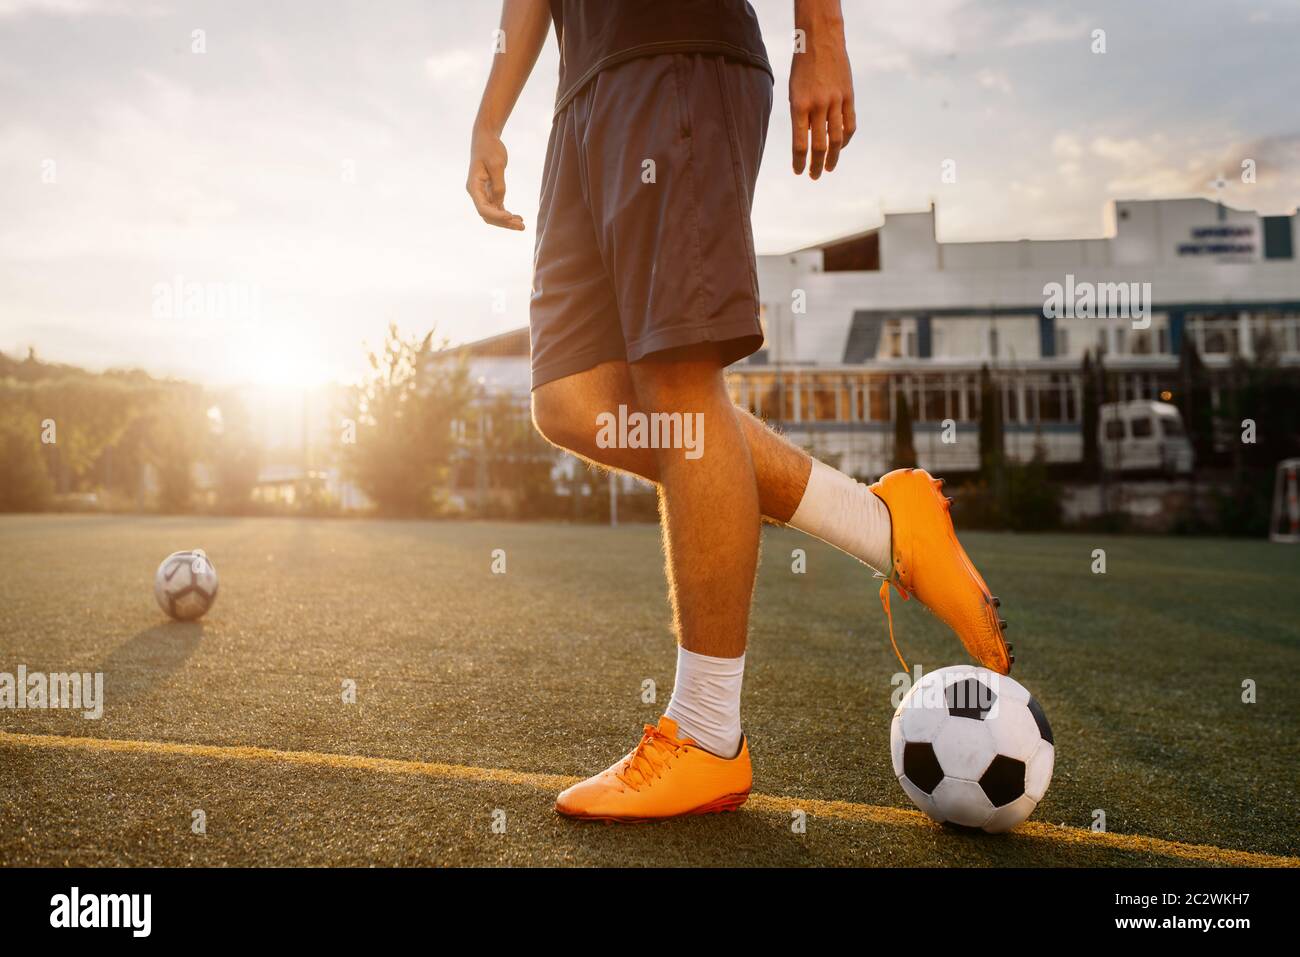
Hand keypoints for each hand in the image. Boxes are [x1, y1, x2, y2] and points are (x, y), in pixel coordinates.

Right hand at [467, 125, 523, 229]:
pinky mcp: (489, 191)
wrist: (486, 137)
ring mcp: (482, 193)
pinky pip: (497, 208)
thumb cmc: (490, 148)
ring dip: (506, 222)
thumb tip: (500, 203)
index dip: (497, 216)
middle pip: (488, 215)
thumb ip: (498, 185)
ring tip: (522, 225)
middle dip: (504, 223)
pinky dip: (506, 214)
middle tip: (521, 226)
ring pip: (493, 214)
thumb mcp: (497, 165)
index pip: (483, 208)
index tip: (511, 217)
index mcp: (474, 187)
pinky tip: (518, 218)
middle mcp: (476, 193)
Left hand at [789, 20, 855, 178]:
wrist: (821, 40)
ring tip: (828, 168)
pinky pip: (850, 124)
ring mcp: (835, 101)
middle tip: (814, 177)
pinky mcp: (849, 96)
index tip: (798, 172)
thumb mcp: (794, 92)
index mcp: (799, 106)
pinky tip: (840, 147)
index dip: (799, 162)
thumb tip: (808, 140)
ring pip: (837, 138)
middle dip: (816, 165)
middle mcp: (818, 106)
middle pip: (819, 145)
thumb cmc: (803, 68)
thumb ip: (800, 116)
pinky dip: (846, 139)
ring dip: (832, 157)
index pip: (799, 143)